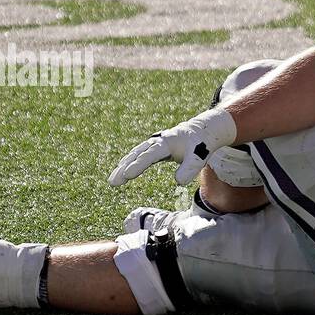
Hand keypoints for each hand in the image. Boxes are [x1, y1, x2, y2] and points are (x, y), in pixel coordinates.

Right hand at [108, 108, 237, 187]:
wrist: (202, 132)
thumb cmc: (200, 145)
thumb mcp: (199, 157)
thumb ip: (190, 169)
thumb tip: (178, 182)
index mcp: (167, 142)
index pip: (149, 155)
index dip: (138, 165)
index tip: (126, 175)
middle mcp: (157, 142)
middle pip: (137, 155)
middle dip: (124, 168)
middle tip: (113, 182)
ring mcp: (154, 144)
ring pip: (135, 155)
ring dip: (123, 167)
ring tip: (113, 181)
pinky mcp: (155, 148)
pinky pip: (139, 156)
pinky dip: (129, 163)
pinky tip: (121, 171)